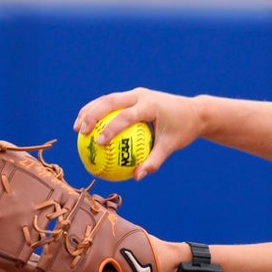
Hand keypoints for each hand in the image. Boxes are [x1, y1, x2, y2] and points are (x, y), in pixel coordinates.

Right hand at [74, 87, 205, 179]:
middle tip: (80, 132)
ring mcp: (136, 94)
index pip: (126, 116)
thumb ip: (154, 161)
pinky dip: (99, 113)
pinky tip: (89, 128)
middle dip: (92, 115)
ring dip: (90, 111)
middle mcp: (141, 95)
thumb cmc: (183, 130)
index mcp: (150, 105)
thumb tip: (137, 177)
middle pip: (110, 101)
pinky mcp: (134, 96)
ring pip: (107, 99)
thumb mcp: (171, 146)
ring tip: (77, 128)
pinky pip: (112, 103)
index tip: (98, 143)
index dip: (110, 128)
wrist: (195, 112)